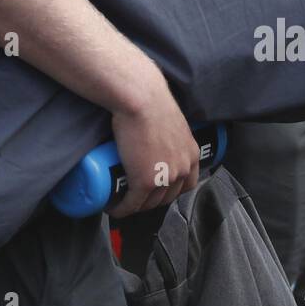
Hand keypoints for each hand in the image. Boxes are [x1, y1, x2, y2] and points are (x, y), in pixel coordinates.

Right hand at [108, 76, 198, 218]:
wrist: (140, 97)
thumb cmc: (150, 98)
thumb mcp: (169, 117)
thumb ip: (168, 127)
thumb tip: (154, 128)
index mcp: (191, 153)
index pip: (188, 184)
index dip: (171, 190)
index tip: (157, 188)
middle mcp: (182, 168)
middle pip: (167, 196)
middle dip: (151, 200)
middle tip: (134, 194)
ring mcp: (165, 177)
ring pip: (149, 203)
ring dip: (135, 206)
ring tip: (121, 199)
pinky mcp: (145, 182)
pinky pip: (132, 204)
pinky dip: (122, 209)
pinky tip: (114, 207)